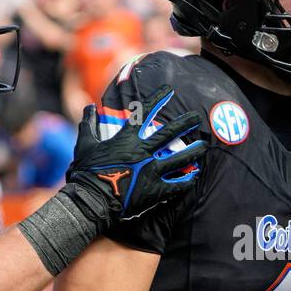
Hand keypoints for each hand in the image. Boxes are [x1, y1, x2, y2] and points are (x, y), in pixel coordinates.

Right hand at [69, 85, 206, 220]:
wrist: (91, 200)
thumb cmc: (87, 172)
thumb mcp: (84, 144)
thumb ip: (88, 124)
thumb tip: (89, 106)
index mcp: (126, 139)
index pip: (144, 113)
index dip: (157, 100)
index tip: (168, 90)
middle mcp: (142, 152)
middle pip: (169, 134)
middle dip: (185, 123)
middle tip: (198, 117)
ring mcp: (151, 171)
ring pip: (178, 159)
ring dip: (193, 152)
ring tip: (205, 147)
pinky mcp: (154, 191)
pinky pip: (176, 185)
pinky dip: (186, 181)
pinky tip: (195, 177)